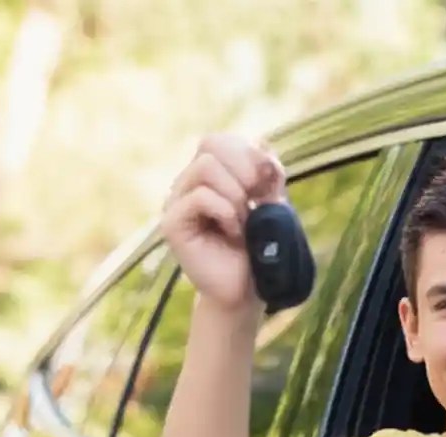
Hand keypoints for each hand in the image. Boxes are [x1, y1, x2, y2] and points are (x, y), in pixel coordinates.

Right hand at [160, 133, 285, 312]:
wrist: (249, 288)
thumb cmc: (260, 245)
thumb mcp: (273, 201)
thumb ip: (268, 173)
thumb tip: (263, 150)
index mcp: (211, 174)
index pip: (221, 139)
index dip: (249, 154)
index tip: (268, 185)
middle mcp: (189, 182)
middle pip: (211, 144)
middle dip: (244, 169)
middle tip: (256, 201)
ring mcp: (177, 201)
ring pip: (205, 166)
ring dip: (235, 194)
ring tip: (243, 222)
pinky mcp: (172, 223)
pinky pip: (200, 196)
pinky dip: (226, 211)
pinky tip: (233, 232)